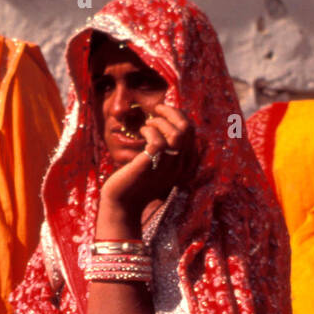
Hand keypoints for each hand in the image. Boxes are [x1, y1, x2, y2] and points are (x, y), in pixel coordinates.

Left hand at [98, 103, 194, 229]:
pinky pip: (158, 141)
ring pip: (176, 134)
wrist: (122, 205)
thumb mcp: (155, 164)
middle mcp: (178, 167)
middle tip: (157, 108)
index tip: (164, 112)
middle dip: (173, 113)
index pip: (192, 134)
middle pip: (188, 130)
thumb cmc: (135, 181)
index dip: (180, 117)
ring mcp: (166, 168)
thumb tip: (164, 122)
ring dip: (161, 121)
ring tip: (147, 124)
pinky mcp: (150, 166)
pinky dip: (150, 130)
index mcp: (182, 165)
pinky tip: (141, 132)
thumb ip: (164, 149)